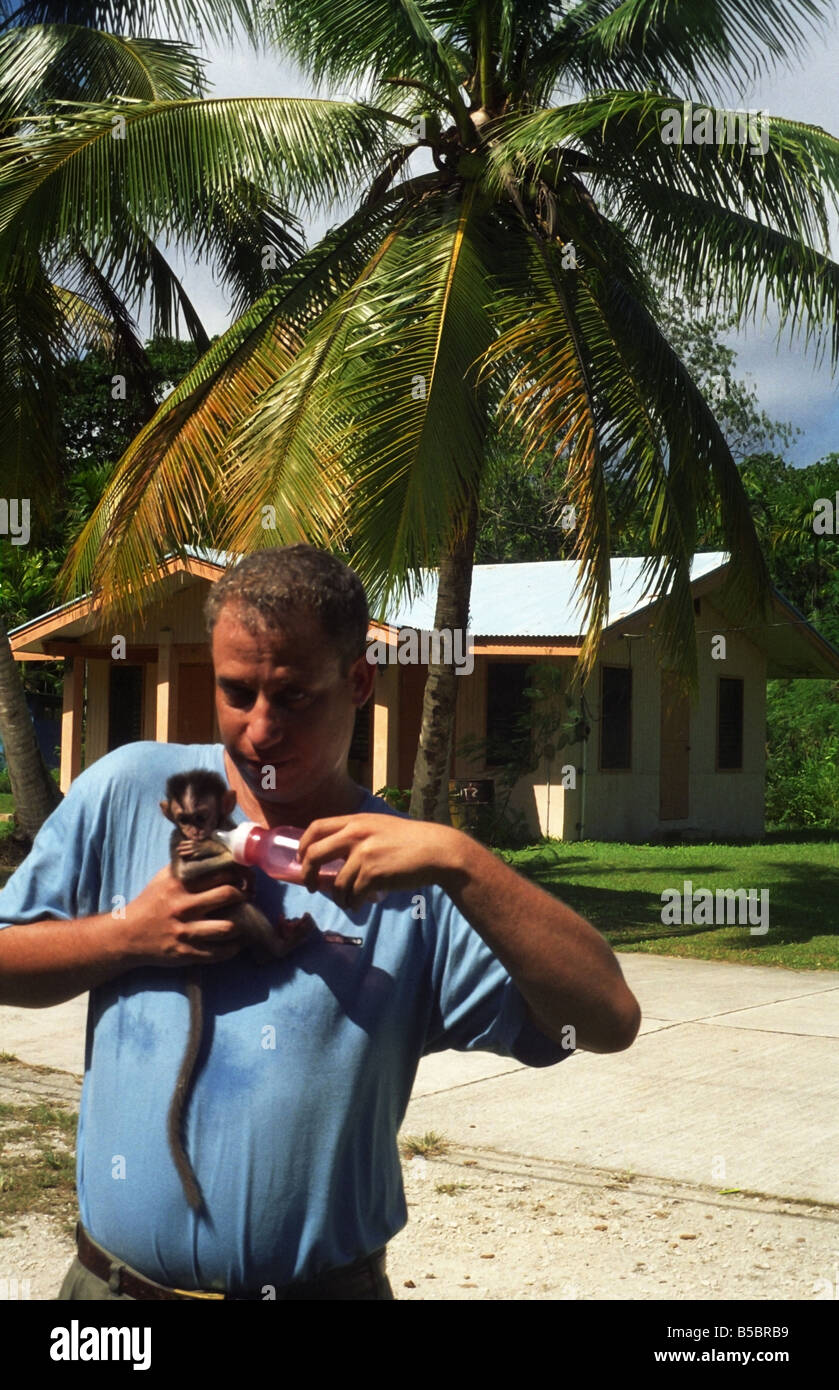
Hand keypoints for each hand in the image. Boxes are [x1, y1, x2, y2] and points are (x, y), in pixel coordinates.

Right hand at [121, 865, 248, 968]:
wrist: (127, 935)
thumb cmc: (151, 902)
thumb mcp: (164, 878)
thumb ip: (187, 866)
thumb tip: (216, 853)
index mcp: (179, 884)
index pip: (219, 872)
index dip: (238, 874)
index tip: (245, 878)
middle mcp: (182, 906)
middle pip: (228, 895)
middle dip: (244, 895)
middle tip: (247, 897)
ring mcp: (185, 932)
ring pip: (228, 927)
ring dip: (242, 924)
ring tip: (245, 920)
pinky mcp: (186, 954)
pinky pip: (219, 952)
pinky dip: (233, 948)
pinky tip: (236, 942)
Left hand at [296, 814, 467, 909]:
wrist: (436, 851)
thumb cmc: (411, 842)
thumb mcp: (380, 827)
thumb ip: (358, 835)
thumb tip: (334, 856)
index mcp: (356, 821)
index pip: (316, 827)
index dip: (303, 844)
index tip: (302, 859)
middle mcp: (355, 834)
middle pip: (314, 854)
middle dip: (307, 874)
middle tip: (311, 886)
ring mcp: (363, 855)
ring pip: (336, 884)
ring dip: (339, 897)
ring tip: (348, 902)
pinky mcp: (373, 875)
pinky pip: (353, 895)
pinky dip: (353, 904)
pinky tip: (359, 905)